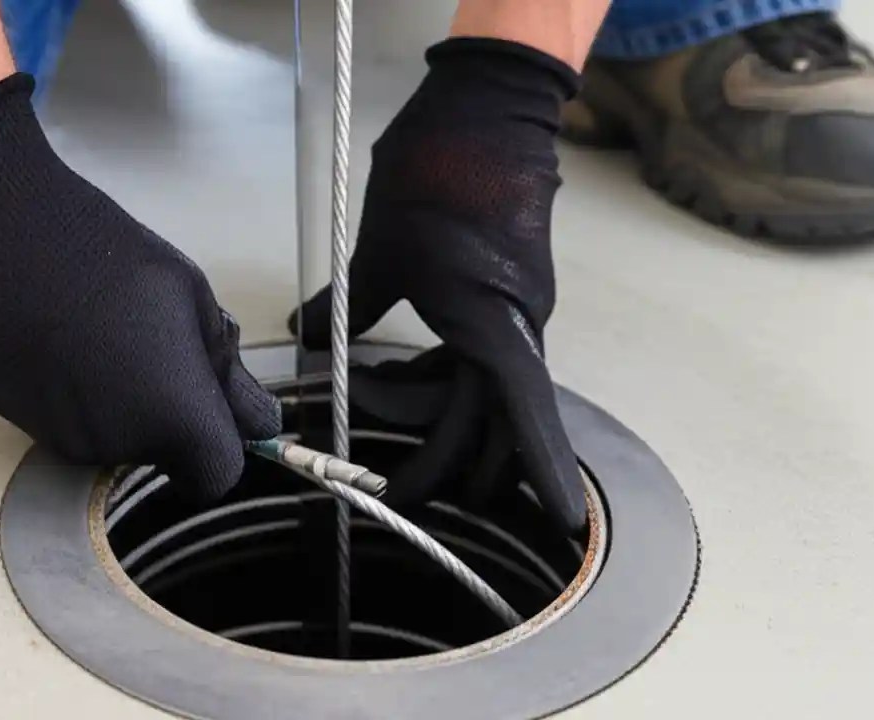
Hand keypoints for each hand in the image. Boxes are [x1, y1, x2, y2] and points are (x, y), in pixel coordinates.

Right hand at [0, 75, 279, 500]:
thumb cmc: (107, 260)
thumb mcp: (195, 303)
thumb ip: (227, 375)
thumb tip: (256, 419)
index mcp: (176, 420)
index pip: (218, 475)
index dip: (224, 444)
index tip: (221, 408)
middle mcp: (119, 447)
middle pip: (164, 451)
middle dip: (172, 411)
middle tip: (162, 340)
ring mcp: (63, 438)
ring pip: (116, 435)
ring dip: (124, 398)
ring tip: (107, 327)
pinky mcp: (18, 420)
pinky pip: (68, 416)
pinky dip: (75, 389)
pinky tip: (63, 334)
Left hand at [291, 39, 585, 536]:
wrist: (485, 111)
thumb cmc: (440, 174)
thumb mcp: (381, 250)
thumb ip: (347, 306)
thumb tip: (309, 335)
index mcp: (491, 325)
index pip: (525, 415)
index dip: (544, 470)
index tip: (564, 525)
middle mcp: (514, 330)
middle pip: (486, 420)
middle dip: (440, 460)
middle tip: (385, 488)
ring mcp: (512, 314)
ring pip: (476, 392)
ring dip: (427, 412)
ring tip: (362, 402)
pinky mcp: (502, 298)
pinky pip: (474, 361)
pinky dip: (435, 377)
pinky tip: (394, 368)